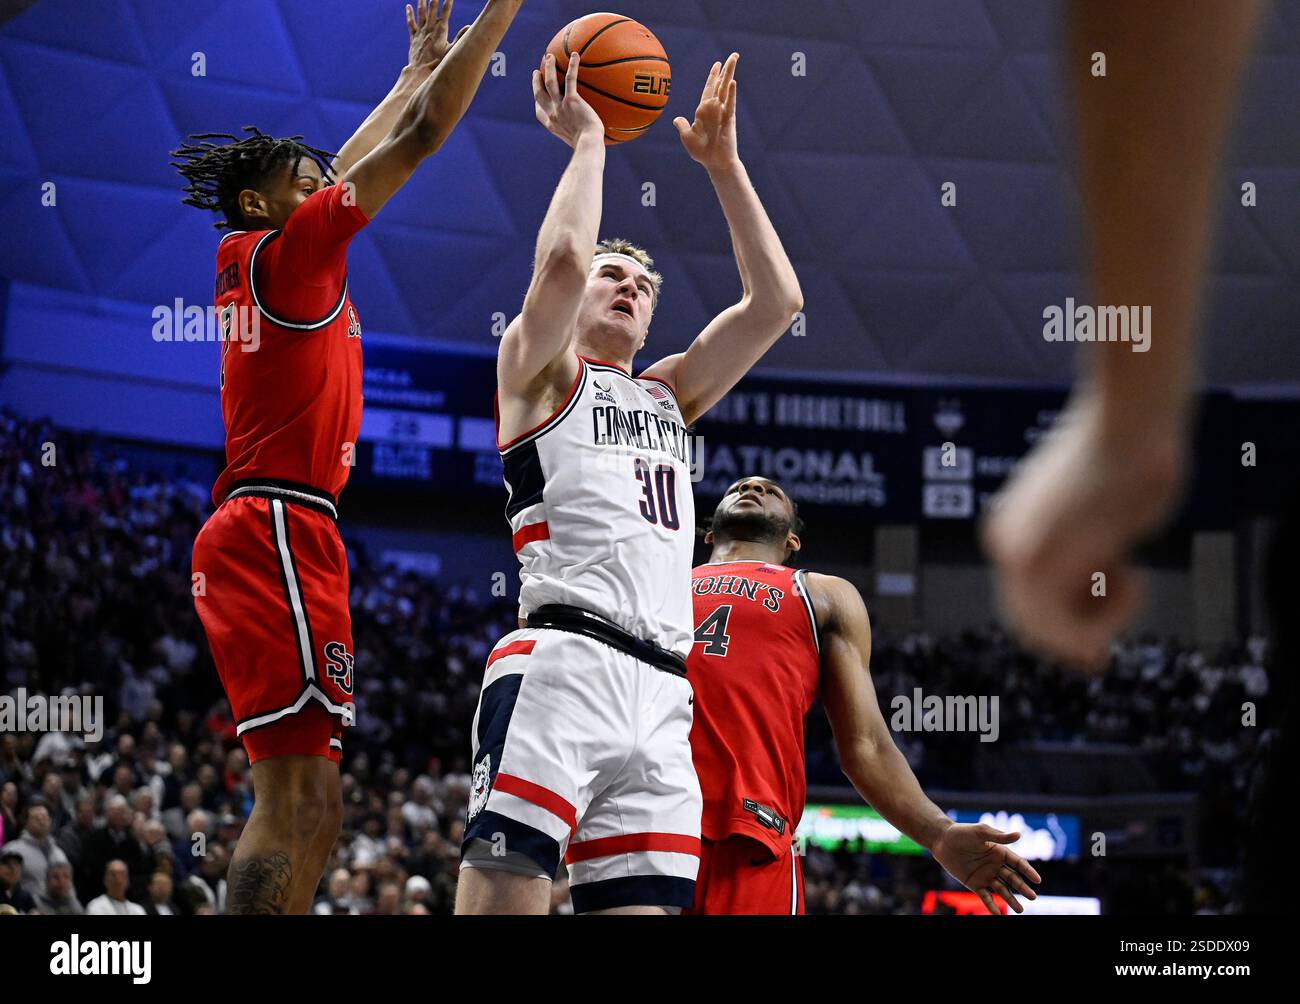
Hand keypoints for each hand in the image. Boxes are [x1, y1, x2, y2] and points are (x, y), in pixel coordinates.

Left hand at [405, 0, 466, 73]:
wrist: (420, 71)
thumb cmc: (437, 63)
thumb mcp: (451, 52)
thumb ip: (459, 38)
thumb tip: (469, 27)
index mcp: (440, 32)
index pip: (445, 13)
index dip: (448, 3)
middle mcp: (429, 29)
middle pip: (432, 10)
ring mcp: (420, 32)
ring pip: (421, 13)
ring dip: (421, 2)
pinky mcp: (413, 37)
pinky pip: (411, 23)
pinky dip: (409, 14)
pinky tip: (408, 6)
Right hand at [533, 51, 604, 147]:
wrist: (589, 145)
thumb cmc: (588, 147)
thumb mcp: (578, 142)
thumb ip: (577, 134)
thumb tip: (589, 135)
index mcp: (552, 125)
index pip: (539, 111)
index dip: (537, 101)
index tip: (537, 93)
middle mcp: (552, 114)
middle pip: (539, 93)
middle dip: (536, 81)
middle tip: (537, 70)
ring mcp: (560, 106)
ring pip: (550, 82)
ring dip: (549, 68)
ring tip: (549, 57)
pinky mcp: (572, 101)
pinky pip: (571, 79)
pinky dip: (572, 66)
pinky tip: (575, 55)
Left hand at [674, 53, 739, 170]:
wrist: (715, 163)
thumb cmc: (702, 152)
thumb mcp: (687, 137)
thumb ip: (682, 126)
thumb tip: (676, 119)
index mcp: (704, 110)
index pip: (709, 89)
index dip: (713, 76)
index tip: (717, 64)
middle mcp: (715, 108)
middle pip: (721, 84)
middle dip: (726, 69)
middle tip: (733, 55)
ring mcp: (723, 112)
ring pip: (726, 88)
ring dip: (730, 73)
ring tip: (734, 59)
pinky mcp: (729, 119)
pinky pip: (729, 104)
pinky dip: (730, 93)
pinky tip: (732, 83)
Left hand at [931, 823, 1041, 914]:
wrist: (942, 841)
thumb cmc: (962, 832)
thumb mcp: (980, 832)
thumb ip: (999, 836)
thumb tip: (1019, 835)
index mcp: (1000, 852)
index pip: (1018, 863)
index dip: (1028, 871)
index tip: (1037, 880)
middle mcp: (995, 866)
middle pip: (1013, 879)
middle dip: (1023, 888)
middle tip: (1033, 897)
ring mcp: (986, 876)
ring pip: (1002, 890)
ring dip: (1011, 900)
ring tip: (1020, 910)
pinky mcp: (975, 884)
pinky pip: (986, 897)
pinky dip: (992, 906)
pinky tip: (999, 914)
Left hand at [981, 393, 1187, 669]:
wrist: (1130, 422)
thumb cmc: (1129, 459)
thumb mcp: (1099, 516)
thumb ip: (1089, 559)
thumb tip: (1095, 609)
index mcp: (1011, 529)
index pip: (1022, 602)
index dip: (1059, 631)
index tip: (1092, 649)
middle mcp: (1006, 544)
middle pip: (1030, 624)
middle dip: (1072, 641)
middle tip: (1100, 658)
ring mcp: (1019, 554)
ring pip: (1053, 630)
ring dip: (1103, 620)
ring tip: (1131, 576)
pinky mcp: (1039, 564)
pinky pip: (1071, 627)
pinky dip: (1110, 616)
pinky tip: (1132, 574)